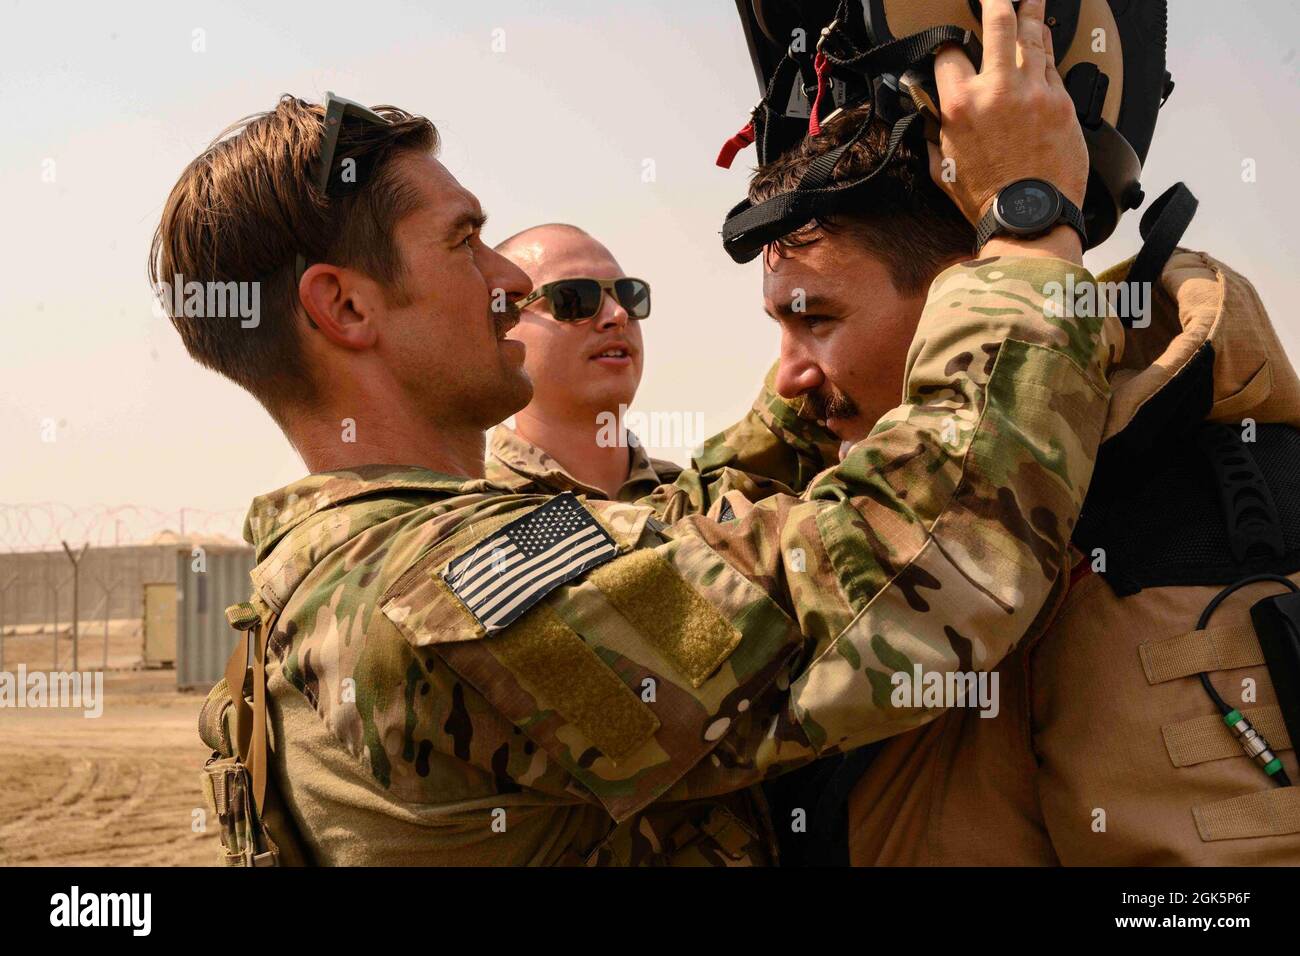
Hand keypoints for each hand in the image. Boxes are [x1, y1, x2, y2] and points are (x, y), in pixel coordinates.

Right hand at [927, 0, 1087, 225]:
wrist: (1030, 217)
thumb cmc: (988, 199)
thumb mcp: (943, 167)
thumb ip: (935, 133)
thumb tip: (931, 119)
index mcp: (961, 106)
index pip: (949, 54)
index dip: (947, 51)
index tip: (950, 53)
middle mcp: (998, 90)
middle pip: (999, 22)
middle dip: (996, 2)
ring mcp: (1035, 92)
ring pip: (1033, 35)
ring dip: (1030, 12)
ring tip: (1029, 0)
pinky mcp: (1062, 101)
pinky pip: (1053, 64)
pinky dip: (1047, 49)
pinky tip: (1046, 38)